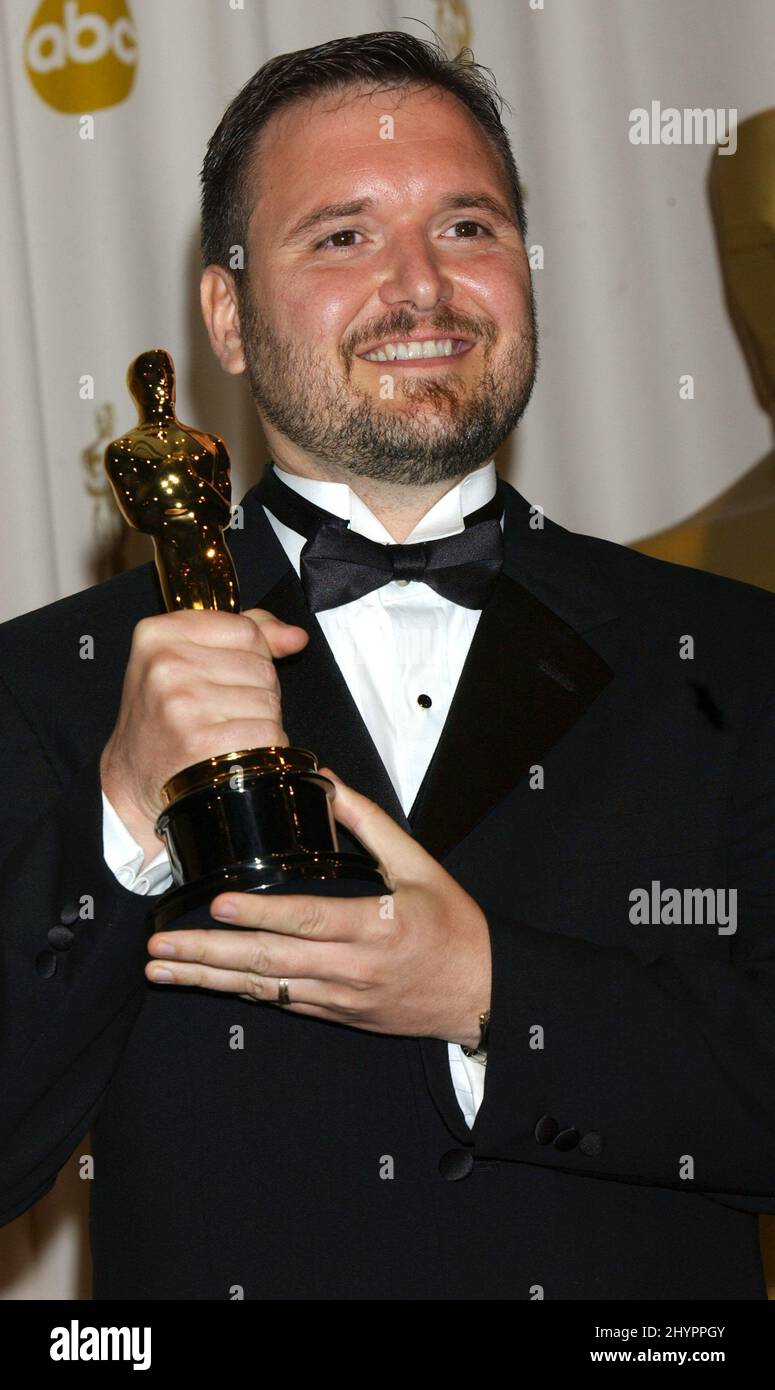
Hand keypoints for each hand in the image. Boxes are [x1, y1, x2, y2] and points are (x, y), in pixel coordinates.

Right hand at [100, 607, 307, 860]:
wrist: (134, 776)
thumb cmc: (165, 715)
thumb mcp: (187, 658)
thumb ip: (247, 634)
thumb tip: (296, 637)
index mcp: (159, 634)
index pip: (248, 630)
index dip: (252, 657)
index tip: (225, 678)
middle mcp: (166, 665)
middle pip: (261, 668)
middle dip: (256, 693)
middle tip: (222, 713)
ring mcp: (181, 703)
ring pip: (268, 703)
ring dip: (261, 722)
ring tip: (225, 733)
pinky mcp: (200, 742)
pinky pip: (267, 736)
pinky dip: (263, 749)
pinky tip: (234, 755)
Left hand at [146, 769, 491, 1047]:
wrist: (480, 994)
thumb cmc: (454, 927)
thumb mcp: (421, 866)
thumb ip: (371, 823)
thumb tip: (328, 780)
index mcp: (375, 926)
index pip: (307, 920)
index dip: (259, 914)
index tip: (215, 904)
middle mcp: (351, 968)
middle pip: (269, 962)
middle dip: (208, 952)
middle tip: (159, 944)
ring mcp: (339, 996)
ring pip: (264, 988)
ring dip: (209, 978)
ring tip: (161, 969)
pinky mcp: (335, 1013)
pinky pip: (279, 1001)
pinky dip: (239, 990)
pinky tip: (205, 981)